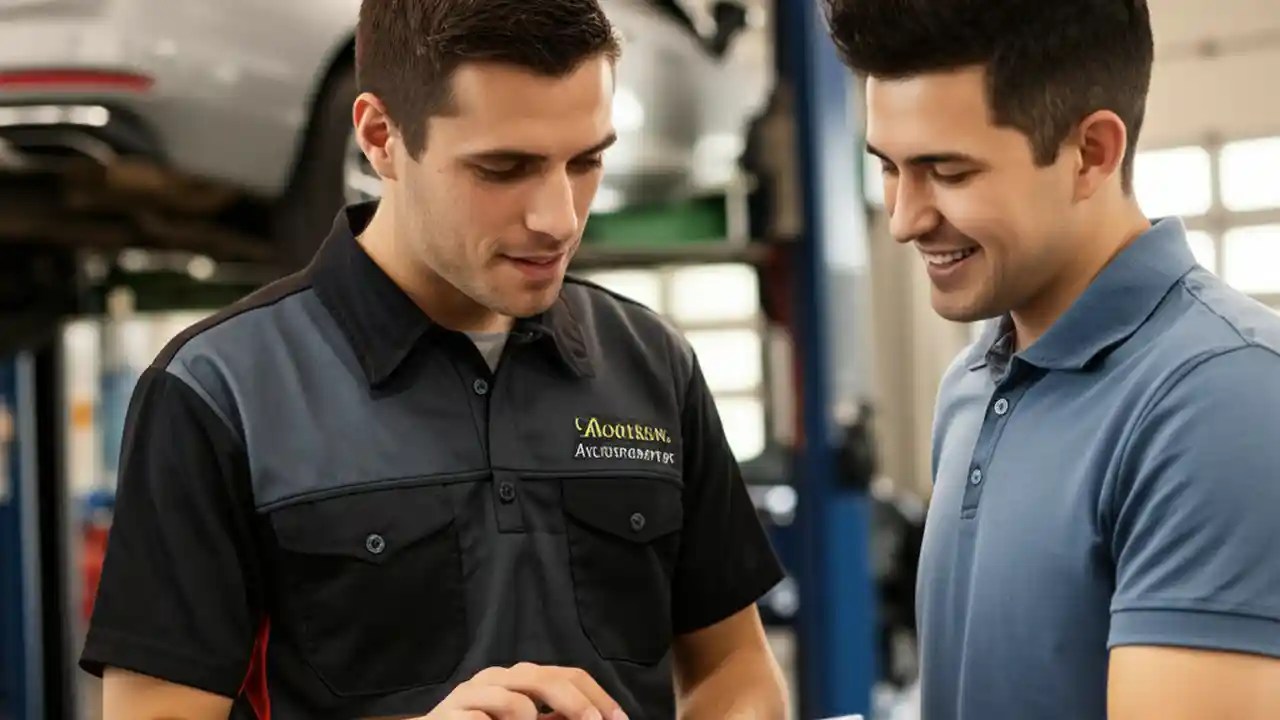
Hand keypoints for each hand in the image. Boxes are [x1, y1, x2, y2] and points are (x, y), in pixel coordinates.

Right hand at [422, 663, 628, 719]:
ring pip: (519, 702)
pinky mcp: (450, 714)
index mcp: (521, 677)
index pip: (568, 675)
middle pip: (547, 679)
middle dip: (578, 704)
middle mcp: (499, 677)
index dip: (598, 696)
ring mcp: (473, 693)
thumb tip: (597, 719)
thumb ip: (556, 718)